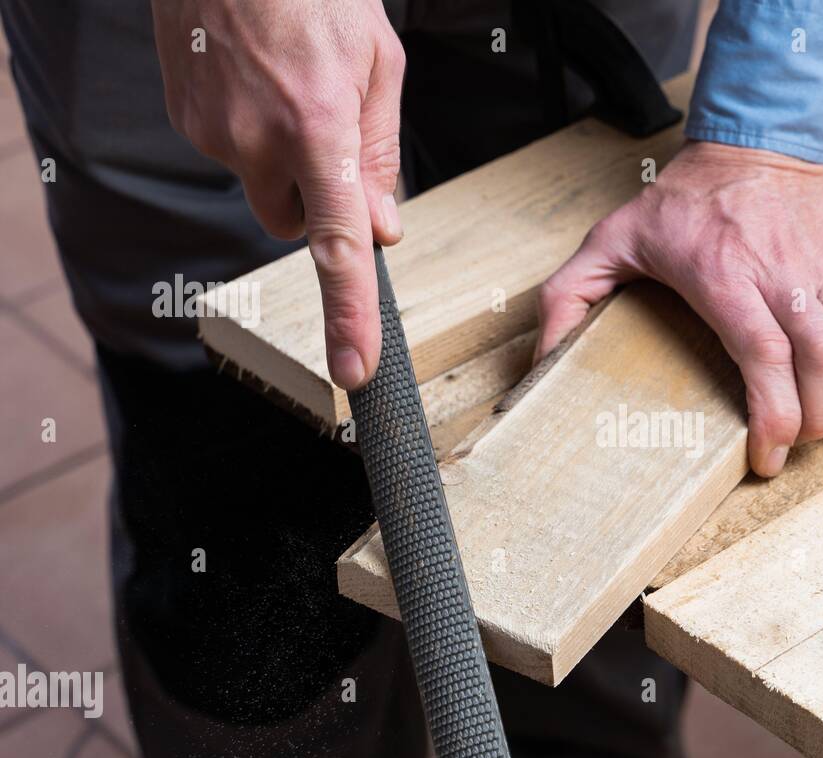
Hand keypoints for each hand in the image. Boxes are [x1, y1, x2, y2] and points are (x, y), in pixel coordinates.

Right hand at [151, 0, 405, 388]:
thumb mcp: (378, 64)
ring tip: (285, 89)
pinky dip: (248, 134)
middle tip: (325, 132)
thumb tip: (381, 230)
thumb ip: (381, 154)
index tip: (354, 371)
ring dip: (281, 163)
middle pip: (293, 224)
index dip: (349, 315)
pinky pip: (229, 154)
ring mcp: (211, 130)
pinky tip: (253, 81)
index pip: (338, 246)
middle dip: (315, 201)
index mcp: (319, 127)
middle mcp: (258, 139)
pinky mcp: (184, 119)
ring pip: (260, 189)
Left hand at [537, 141, 822, 475]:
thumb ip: (570, 297)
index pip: (765, 359)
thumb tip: (542, 363)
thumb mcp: (611, 240)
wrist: (759, 138)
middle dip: (816, 421)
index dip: (773, 420)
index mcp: (725, 277)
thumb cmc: (685, 198)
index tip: (765, 457)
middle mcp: (787, 273)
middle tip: (795, 440)